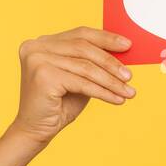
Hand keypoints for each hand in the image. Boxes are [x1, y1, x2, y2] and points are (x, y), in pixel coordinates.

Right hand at [8, 26, 135, 145]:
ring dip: (110, 80)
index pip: (80, 34)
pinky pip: (82, 82)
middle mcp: (37, 46)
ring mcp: (37, 59)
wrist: (35, 131)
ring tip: (128, 91)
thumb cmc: (58, 106)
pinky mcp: (43, 75)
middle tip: (130, 75)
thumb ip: (92, 65)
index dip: (105, 38)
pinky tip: (116, 99)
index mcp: (43, 42)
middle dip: (111, 62)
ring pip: (85, 67)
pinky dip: (103, 91)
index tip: (127, 45)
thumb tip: (122, 56)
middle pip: (83, 47)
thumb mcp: (78, 79)